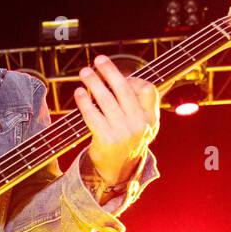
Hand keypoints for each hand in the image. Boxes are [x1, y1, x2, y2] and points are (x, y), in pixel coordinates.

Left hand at [73, 54, 160, 185]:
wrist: (118, 171)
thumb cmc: (126, 141)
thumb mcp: (141, 124)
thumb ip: (134, 103)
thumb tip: (116, 75)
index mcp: (151, 119)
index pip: (147, 90)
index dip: (133, 79)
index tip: (121, 76)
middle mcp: (140, 125)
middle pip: (124, 90)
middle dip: (110, 71)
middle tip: (98, 60)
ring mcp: (123, 133)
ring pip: (106, 100)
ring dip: (93, 82)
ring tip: (85, 72)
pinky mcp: (106, 140)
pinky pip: (93, 114)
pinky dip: (84, 101)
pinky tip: (79, 93)